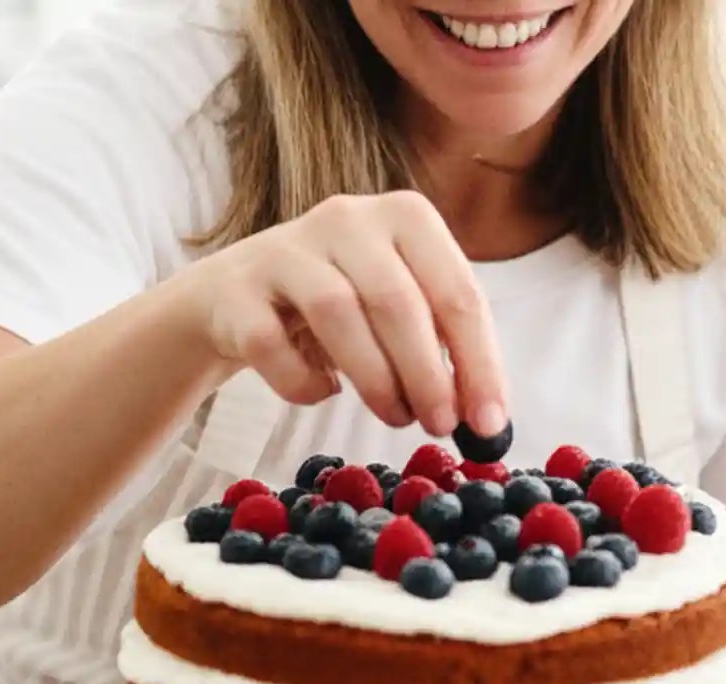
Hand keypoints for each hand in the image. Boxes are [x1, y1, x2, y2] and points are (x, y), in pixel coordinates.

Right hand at [189, 191, 506, 437]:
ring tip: (394, 415)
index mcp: (405, 216)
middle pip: (398, 300)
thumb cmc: (341, 306)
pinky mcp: (237, 287)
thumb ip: (443, 348)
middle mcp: (347, 217)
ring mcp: (286, 247)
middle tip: (439, 425)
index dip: (479, 362)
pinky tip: (324, 391)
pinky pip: (272, 344)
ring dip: (375, 380)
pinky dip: (304, 383)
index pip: (457, 290)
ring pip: (338, 313)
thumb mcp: (400, 309)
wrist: (236, 297)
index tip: (489, 422)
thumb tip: (484, 417)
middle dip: (427, 375)